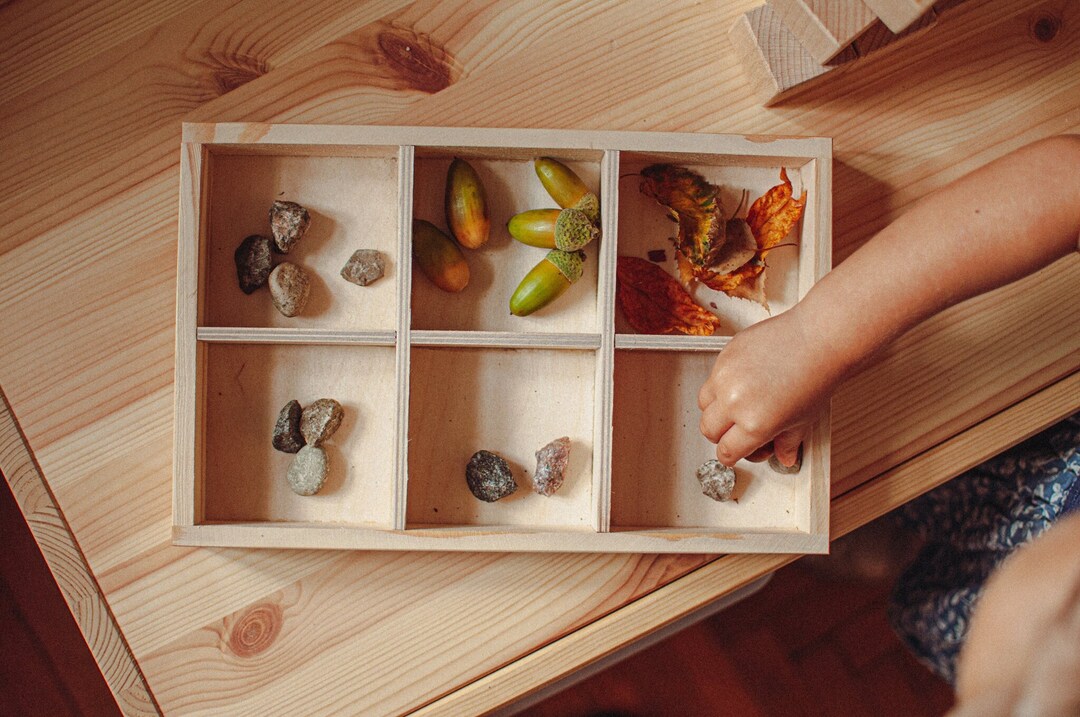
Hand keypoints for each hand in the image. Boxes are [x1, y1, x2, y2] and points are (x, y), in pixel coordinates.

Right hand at [697, 307, 840, 466]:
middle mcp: (734, 402)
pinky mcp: (724, 355)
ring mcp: (725, 377)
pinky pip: (712, 377)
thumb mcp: (804, 420)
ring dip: (717, 409)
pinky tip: (746, 379)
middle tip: (739, 428)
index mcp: (754, 425)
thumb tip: (784, 457)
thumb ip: (787, 442)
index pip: (726, 452)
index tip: (737, 449)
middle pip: (708, 430)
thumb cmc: (816, 376)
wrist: (819, 338)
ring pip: (704, 403)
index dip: (732, 454)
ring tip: (741, 402)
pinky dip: (722, 383)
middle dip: (722, 434)